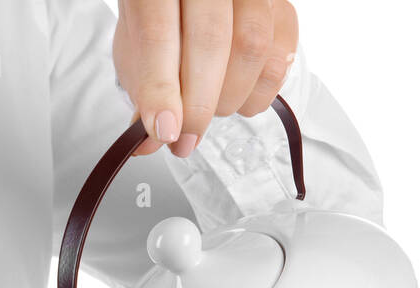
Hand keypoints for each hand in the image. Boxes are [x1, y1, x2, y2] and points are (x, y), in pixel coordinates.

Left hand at [113, 0, 298, 156]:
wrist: (187, 3)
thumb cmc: (160, 24)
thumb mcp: (137, 54)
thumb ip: (143, 93)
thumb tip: (149, 142)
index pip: (157, 34)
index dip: (160, 89)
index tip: (165, 131)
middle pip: (209, 40)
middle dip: (198, 104)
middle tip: (185, 138)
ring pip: (251, 45)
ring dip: (229, 97)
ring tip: (210, 110)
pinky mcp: (282, 7)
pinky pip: (281, 57)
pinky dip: (259, 93)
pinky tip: (238, 98)